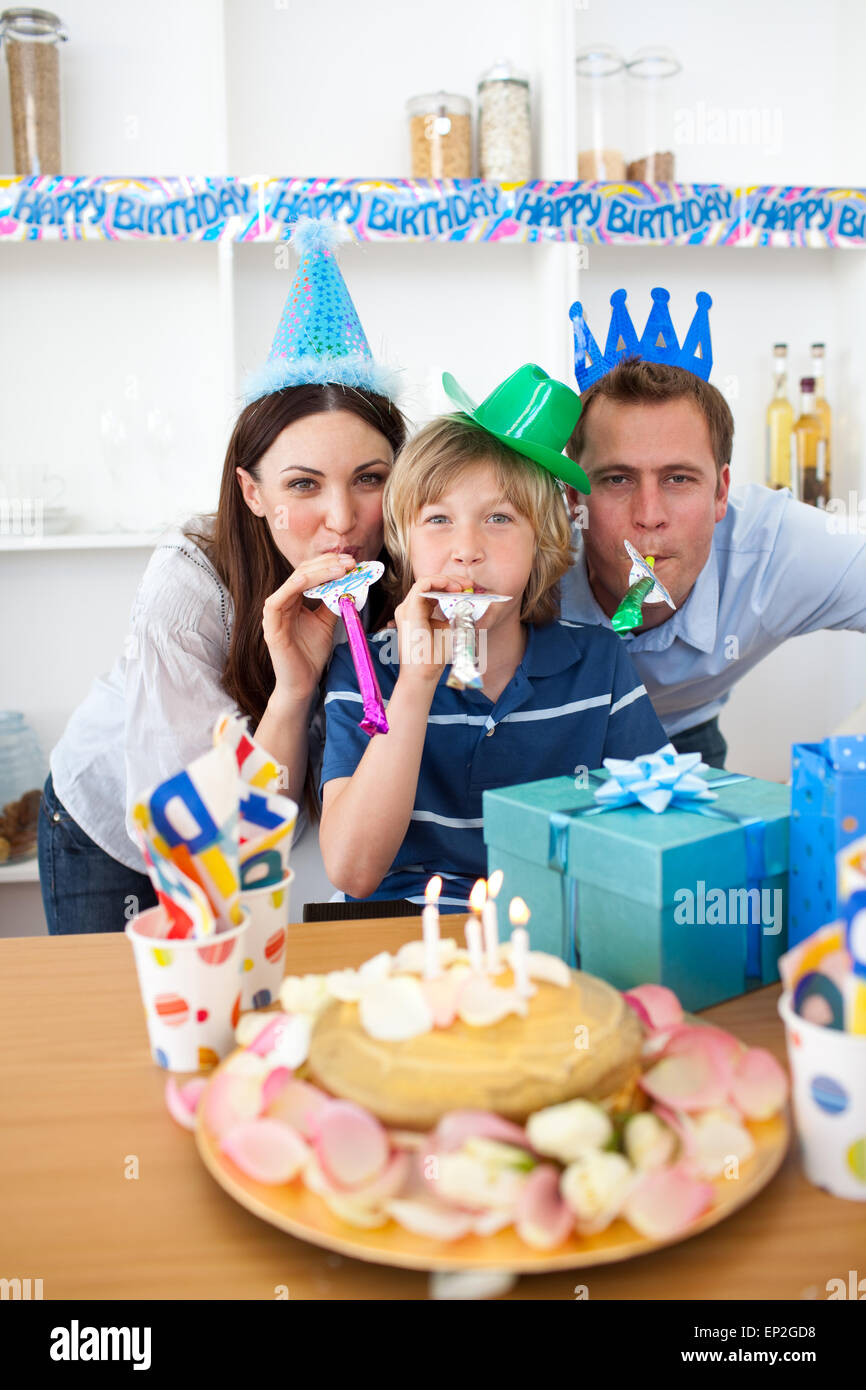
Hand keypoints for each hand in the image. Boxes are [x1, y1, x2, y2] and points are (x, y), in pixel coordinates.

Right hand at [262, 552, 356, 703]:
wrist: (302, 683)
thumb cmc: (312, 654)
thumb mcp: (328, 623)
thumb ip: (334, 603)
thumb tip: (350, 583)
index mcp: (294, 599)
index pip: (309, 572)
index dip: (329, 564)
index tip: (352, 562)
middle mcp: (282, 601)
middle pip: (302, 572)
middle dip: (328, 564)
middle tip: (350, 563)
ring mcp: (274, 612)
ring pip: (293, 581)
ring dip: (319, 572)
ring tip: (341, 570)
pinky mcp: (270, 625)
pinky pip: (278, 600)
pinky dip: (296, 586)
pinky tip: (314, 581)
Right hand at [393, 576, 464, 686]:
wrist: (423, 674)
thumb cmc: (435, 656)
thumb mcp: (449, 630)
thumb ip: (455, 615)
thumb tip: (469, 603)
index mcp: (417, 613)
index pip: (432, 591)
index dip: (450, 586)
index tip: (468, 589)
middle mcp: (409, 608)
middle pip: (429, 584)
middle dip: (451, 581)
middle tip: (469, 584)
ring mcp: (407, 608)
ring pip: (426, 582)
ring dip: (446, 580)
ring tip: (462, 586)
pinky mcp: (409, 610)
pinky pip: (423, 585)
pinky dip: (438, 581)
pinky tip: (452, 586)